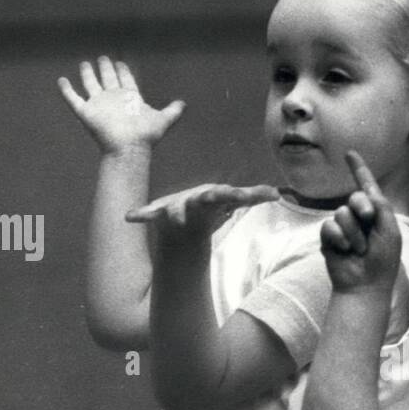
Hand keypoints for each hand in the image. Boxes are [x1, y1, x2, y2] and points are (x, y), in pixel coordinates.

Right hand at [57, 57, 184, 153]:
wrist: (129, 146)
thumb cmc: (146, 135)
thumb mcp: (163, 119)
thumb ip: (172, 111)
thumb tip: (184, 104)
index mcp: (129, 98)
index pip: (126, 81)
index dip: (123, 71)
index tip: (120, 63)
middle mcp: (113, 99)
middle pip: (108, 80)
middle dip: (106, 69)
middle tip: (104, 58)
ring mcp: (99, 105)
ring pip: (90, 85)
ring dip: (88, 74)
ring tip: (85, 64)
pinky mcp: (86, 112)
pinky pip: (73, 99)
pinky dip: (66, 90)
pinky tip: (62, 80)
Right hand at [126, 182, 281, 243]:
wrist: (184, 215)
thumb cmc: (208, 207)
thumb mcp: (229, 202)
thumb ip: (253, 196)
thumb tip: (278, 192)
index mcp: (212, 198)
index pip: (225, 196)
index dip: (233, 197)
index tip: (242, 198)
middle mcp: (195, 200)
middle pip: (202, 199)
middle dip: (208, 198)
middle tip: (210, 195)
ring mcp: (177, 206)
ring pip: (173, 208)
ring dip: (171, 211)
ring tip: (167, 213)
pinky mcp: (159, 213)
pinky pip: (148, 213)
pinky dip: (140, 214)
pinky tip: (130, 217)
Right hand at [319, 151, 401, 292]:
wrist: (365, 285)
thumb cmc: (383, 260)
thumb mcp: (390, 230)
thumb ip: (381, 206)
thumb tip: (367, 191)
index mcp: (377, 214)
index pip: (367, 187)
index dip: (358, 169)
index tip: (348, 153)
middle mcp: (359, 218)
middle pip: (355, 198)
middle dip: (362, 208)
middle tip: (368, 221)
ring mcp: (343, 228)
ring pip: (341, 213)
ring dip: (352, 232)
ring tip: (359, 249)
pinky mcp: (329, 238)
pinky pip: (328, 227)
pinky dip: (338, 238)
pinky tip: (344, 251)